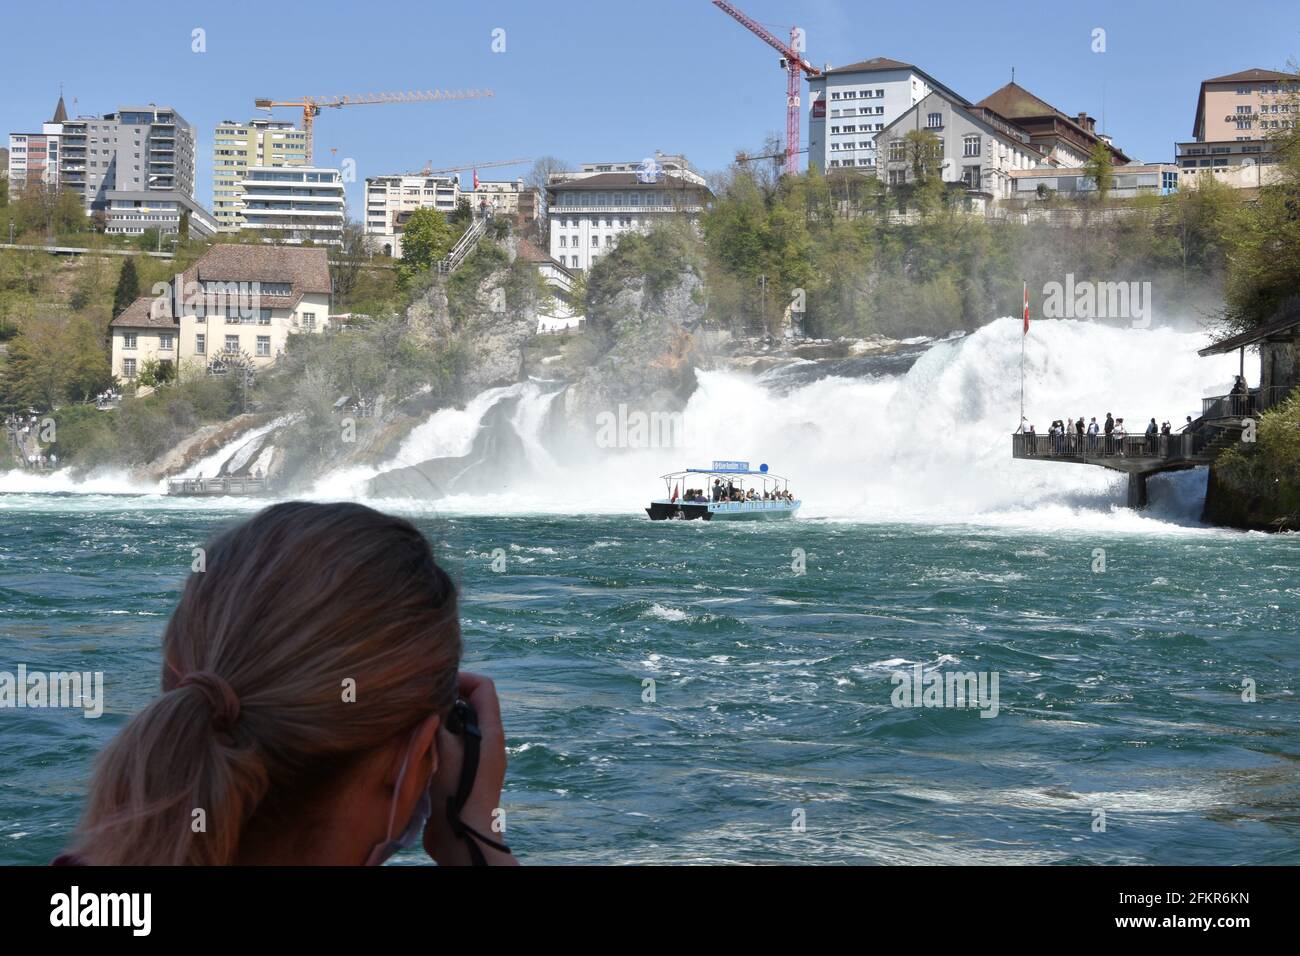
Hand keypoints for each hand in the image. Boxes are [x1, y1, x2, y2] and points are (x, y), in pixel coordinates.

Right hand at [423, 672, 517, 864]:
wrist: (463, 837)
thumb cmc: (459, 790)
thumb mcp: (447, 749)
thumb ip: (440, 721)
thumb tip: (430, 702)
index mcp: (491, 731)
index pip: (484, 687)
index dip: (461, 678)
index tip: (435, 684)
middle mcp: (488, 742)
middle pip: (470, 706)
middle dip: (444, 701)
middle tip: (419, 705)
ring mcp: (477, 760)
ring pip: (457, 728)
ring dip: (437, 725)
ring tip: (414, 727)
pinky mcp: (463, 776)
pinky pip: (450, 749)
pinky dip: (435, 744)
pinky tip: (415, 750)